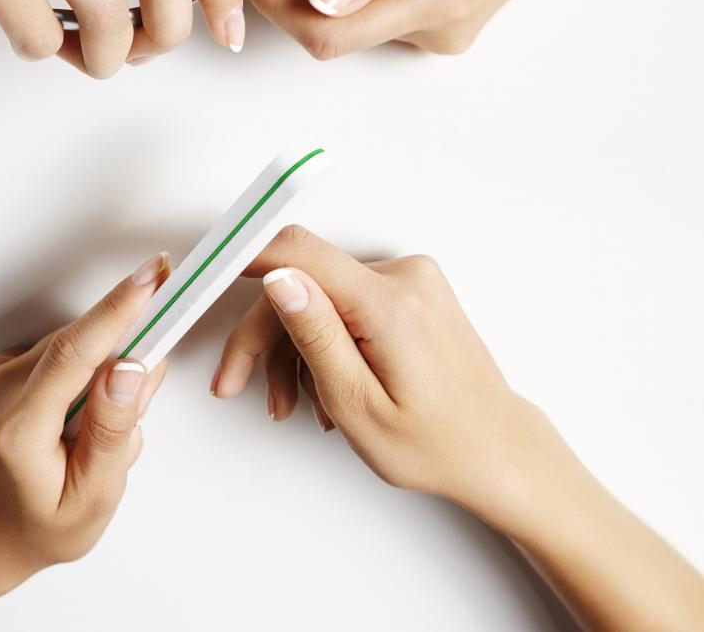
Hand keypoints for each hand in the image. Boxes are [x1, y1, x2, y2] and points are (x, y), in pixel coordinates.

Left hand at [0, 250, 169, 580]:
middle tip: (137, 409)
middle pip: (81, 346)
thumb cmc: (34, 527)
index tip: (153, 276)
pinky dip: (80, 378)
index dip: (118, 309)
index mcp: (18, 428)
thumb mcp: (91, 500)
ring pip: (74, 349)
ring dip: (101, 376)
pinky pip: (59, 354)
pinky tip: (75, 421)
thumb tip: (131, 367)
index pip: (73, 352)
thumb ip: (113, 432)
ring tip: (93, 438)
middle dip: (124, 362)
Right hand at [213, 228, 545, 527]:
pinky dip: (328, 340)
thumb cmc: (436, 445)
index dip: (245, 257)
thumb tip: (277, 278)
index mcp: (390, 305)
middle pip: (304, 283)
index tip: (206, 273)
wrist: (498, 450)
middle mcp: (403, 276)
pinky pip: (347, 301)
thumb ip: (315, 337)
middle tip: (234, 385)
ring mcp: (411, 279)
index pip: (301, 253)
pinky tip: (328, 386)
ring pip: (321, 296)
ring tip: (299, 407)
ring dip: (297, 347)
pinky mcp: (411, 288)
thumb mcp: (360, 408)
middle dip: (264, 335)